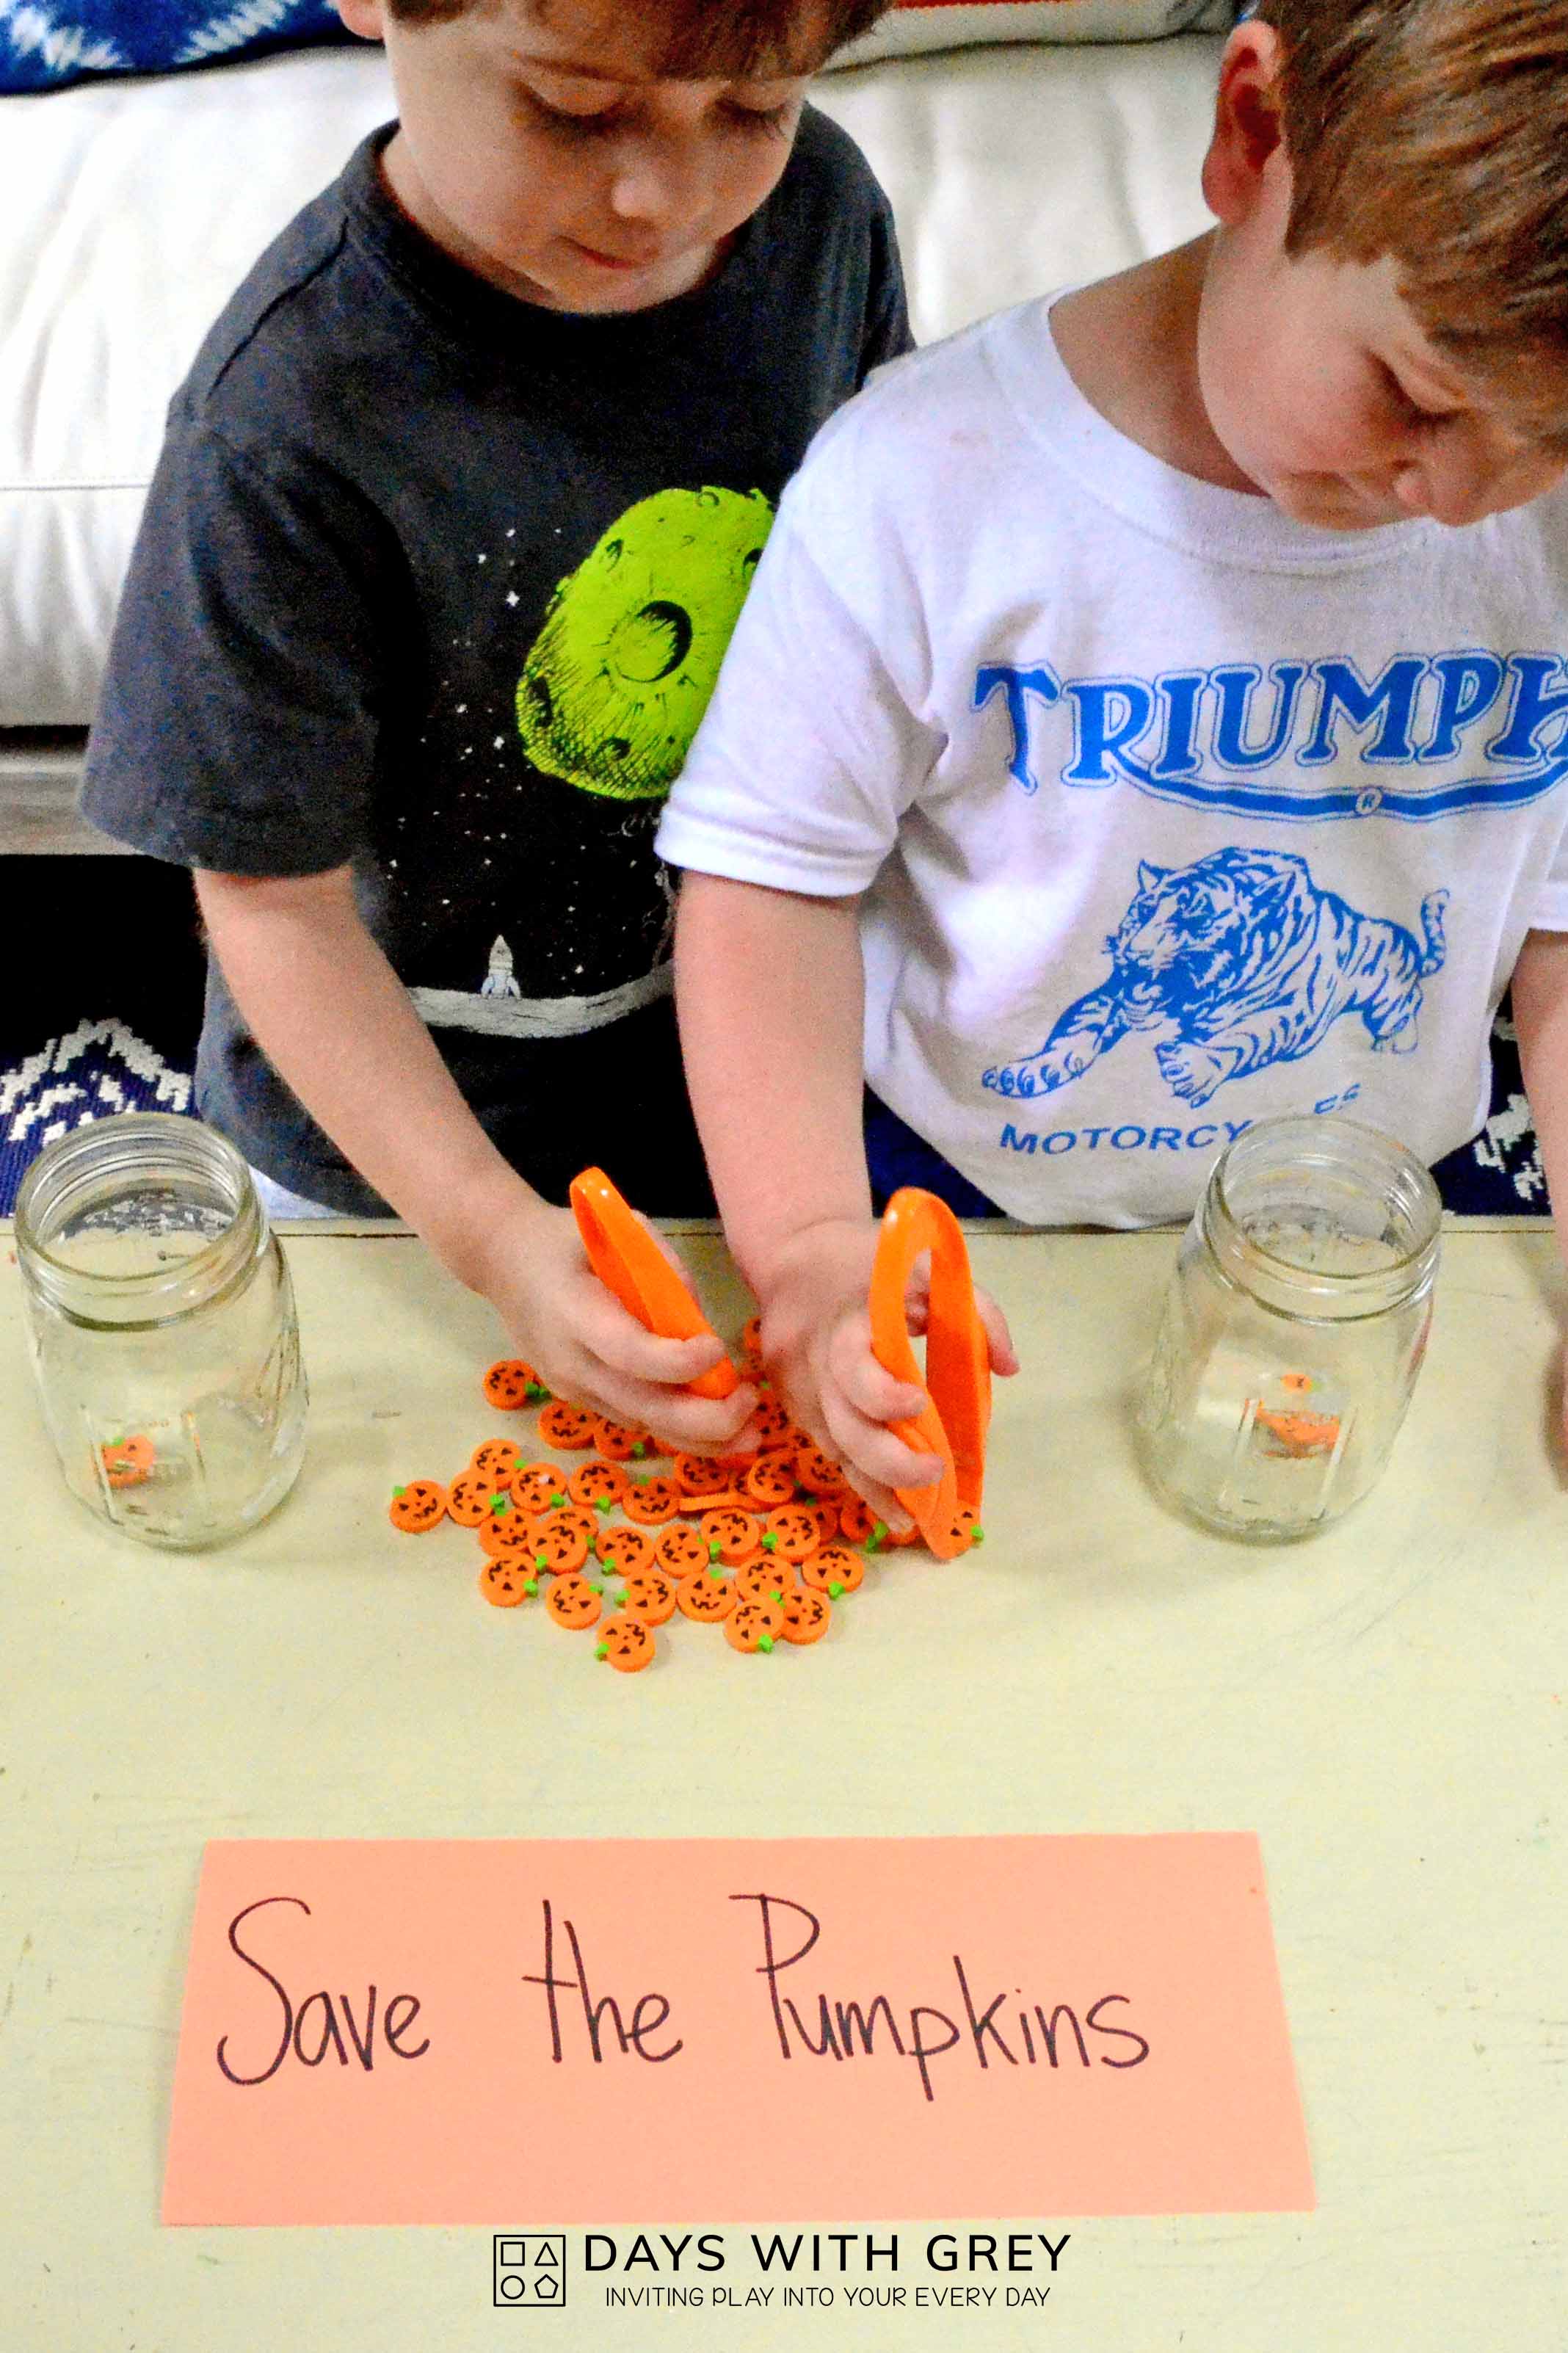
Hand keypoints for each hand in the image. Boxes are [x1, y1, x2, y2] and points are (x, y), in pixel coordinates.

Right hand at [473, 1198, 757, 1454]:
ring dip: (699, 1437)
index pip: (628, 1353)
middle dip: (704, 1420)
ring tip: (749, 1431)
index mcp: (573, 1313)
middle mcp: (571, 1362)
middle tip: (750, 1406)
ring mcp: (573, 1388)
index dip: (676, 1363)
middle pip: (642, 1407)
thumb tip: (700, 1318)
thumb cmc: (566, 1238)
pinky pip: (635, 1419)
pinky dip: (677, 1429)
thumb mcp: (617, 1227)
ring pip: (642, 1425)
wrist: (502, 1262)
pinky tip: (717, 1427)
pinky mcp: (581, 1399)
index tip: (717, 1349)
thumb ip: (662, 1265)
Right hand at [754, 1217, 1017, 1529]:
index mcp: (846, 1323)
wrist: (793, 1260)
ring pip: (834, 1452)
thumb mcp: (926, 1265)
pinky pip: (830, 1454)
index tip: (918, 1404)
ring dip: (875, 1487)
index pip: (853, 1367)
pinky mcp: (799, 1411)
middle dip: (888, 1461)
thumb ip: (975, 1309)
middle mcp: (817, 1364)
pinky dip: (862, 1484)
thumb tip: (1008, 1368)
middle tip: (934, 1472)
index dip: (881, 1393)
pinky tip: (895, 1510)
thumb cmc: (869, 1264)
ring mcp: (802, 1393)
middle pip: (843, 1427)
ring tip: (917, 1517)